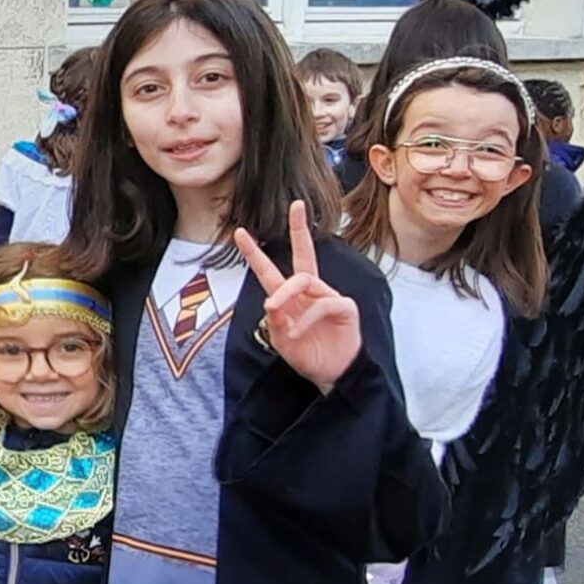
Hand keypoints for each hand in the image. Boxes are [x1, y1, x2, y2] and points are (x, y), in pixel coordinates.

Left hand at [234, 201, 361, 392]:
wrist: (331, 376)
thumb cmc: (308, 357)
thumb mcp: (282, 343)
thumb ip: (275, 323)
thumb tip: (271, 303)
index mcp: (289, 299)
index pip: (270, 272)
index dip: (255, 253)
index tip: (239, 233)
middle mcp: (309, 292)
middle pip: (304, 254)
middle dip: (300, 229)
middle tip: (297, 207)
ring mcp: (327, 297)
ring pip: (304, 280)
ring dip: (286, 294)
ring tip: (275, 310)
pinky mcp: (344, 307)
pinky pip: (323, 303)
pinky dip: (307, 317)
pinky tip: (297, 332)